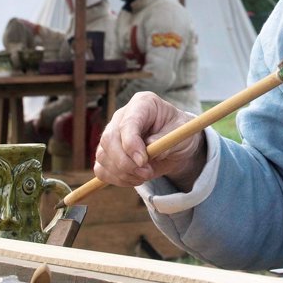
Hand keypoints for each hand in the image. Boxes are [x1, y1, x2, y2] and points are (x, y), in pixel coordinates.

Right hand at [93, 92, 207, 191]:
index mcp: (142, 104)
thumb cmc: (179, 132)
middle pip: (109, 140)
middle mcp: (122, 117)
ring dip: (123, 173)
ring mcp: (112, 134)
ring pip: (103, 156)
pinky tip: (134, 179)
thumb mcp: (182, 132)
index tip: (143, 161)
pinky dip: (116, 179)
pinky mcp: (108, 153)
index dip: (131, 144)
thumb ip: (166, 140)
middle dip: (126, 162)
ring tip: (145, 175)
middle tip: (146, 173)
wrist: (175, 144)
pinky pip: (101, 169)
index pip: (127, 123)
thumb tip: (150, 150)